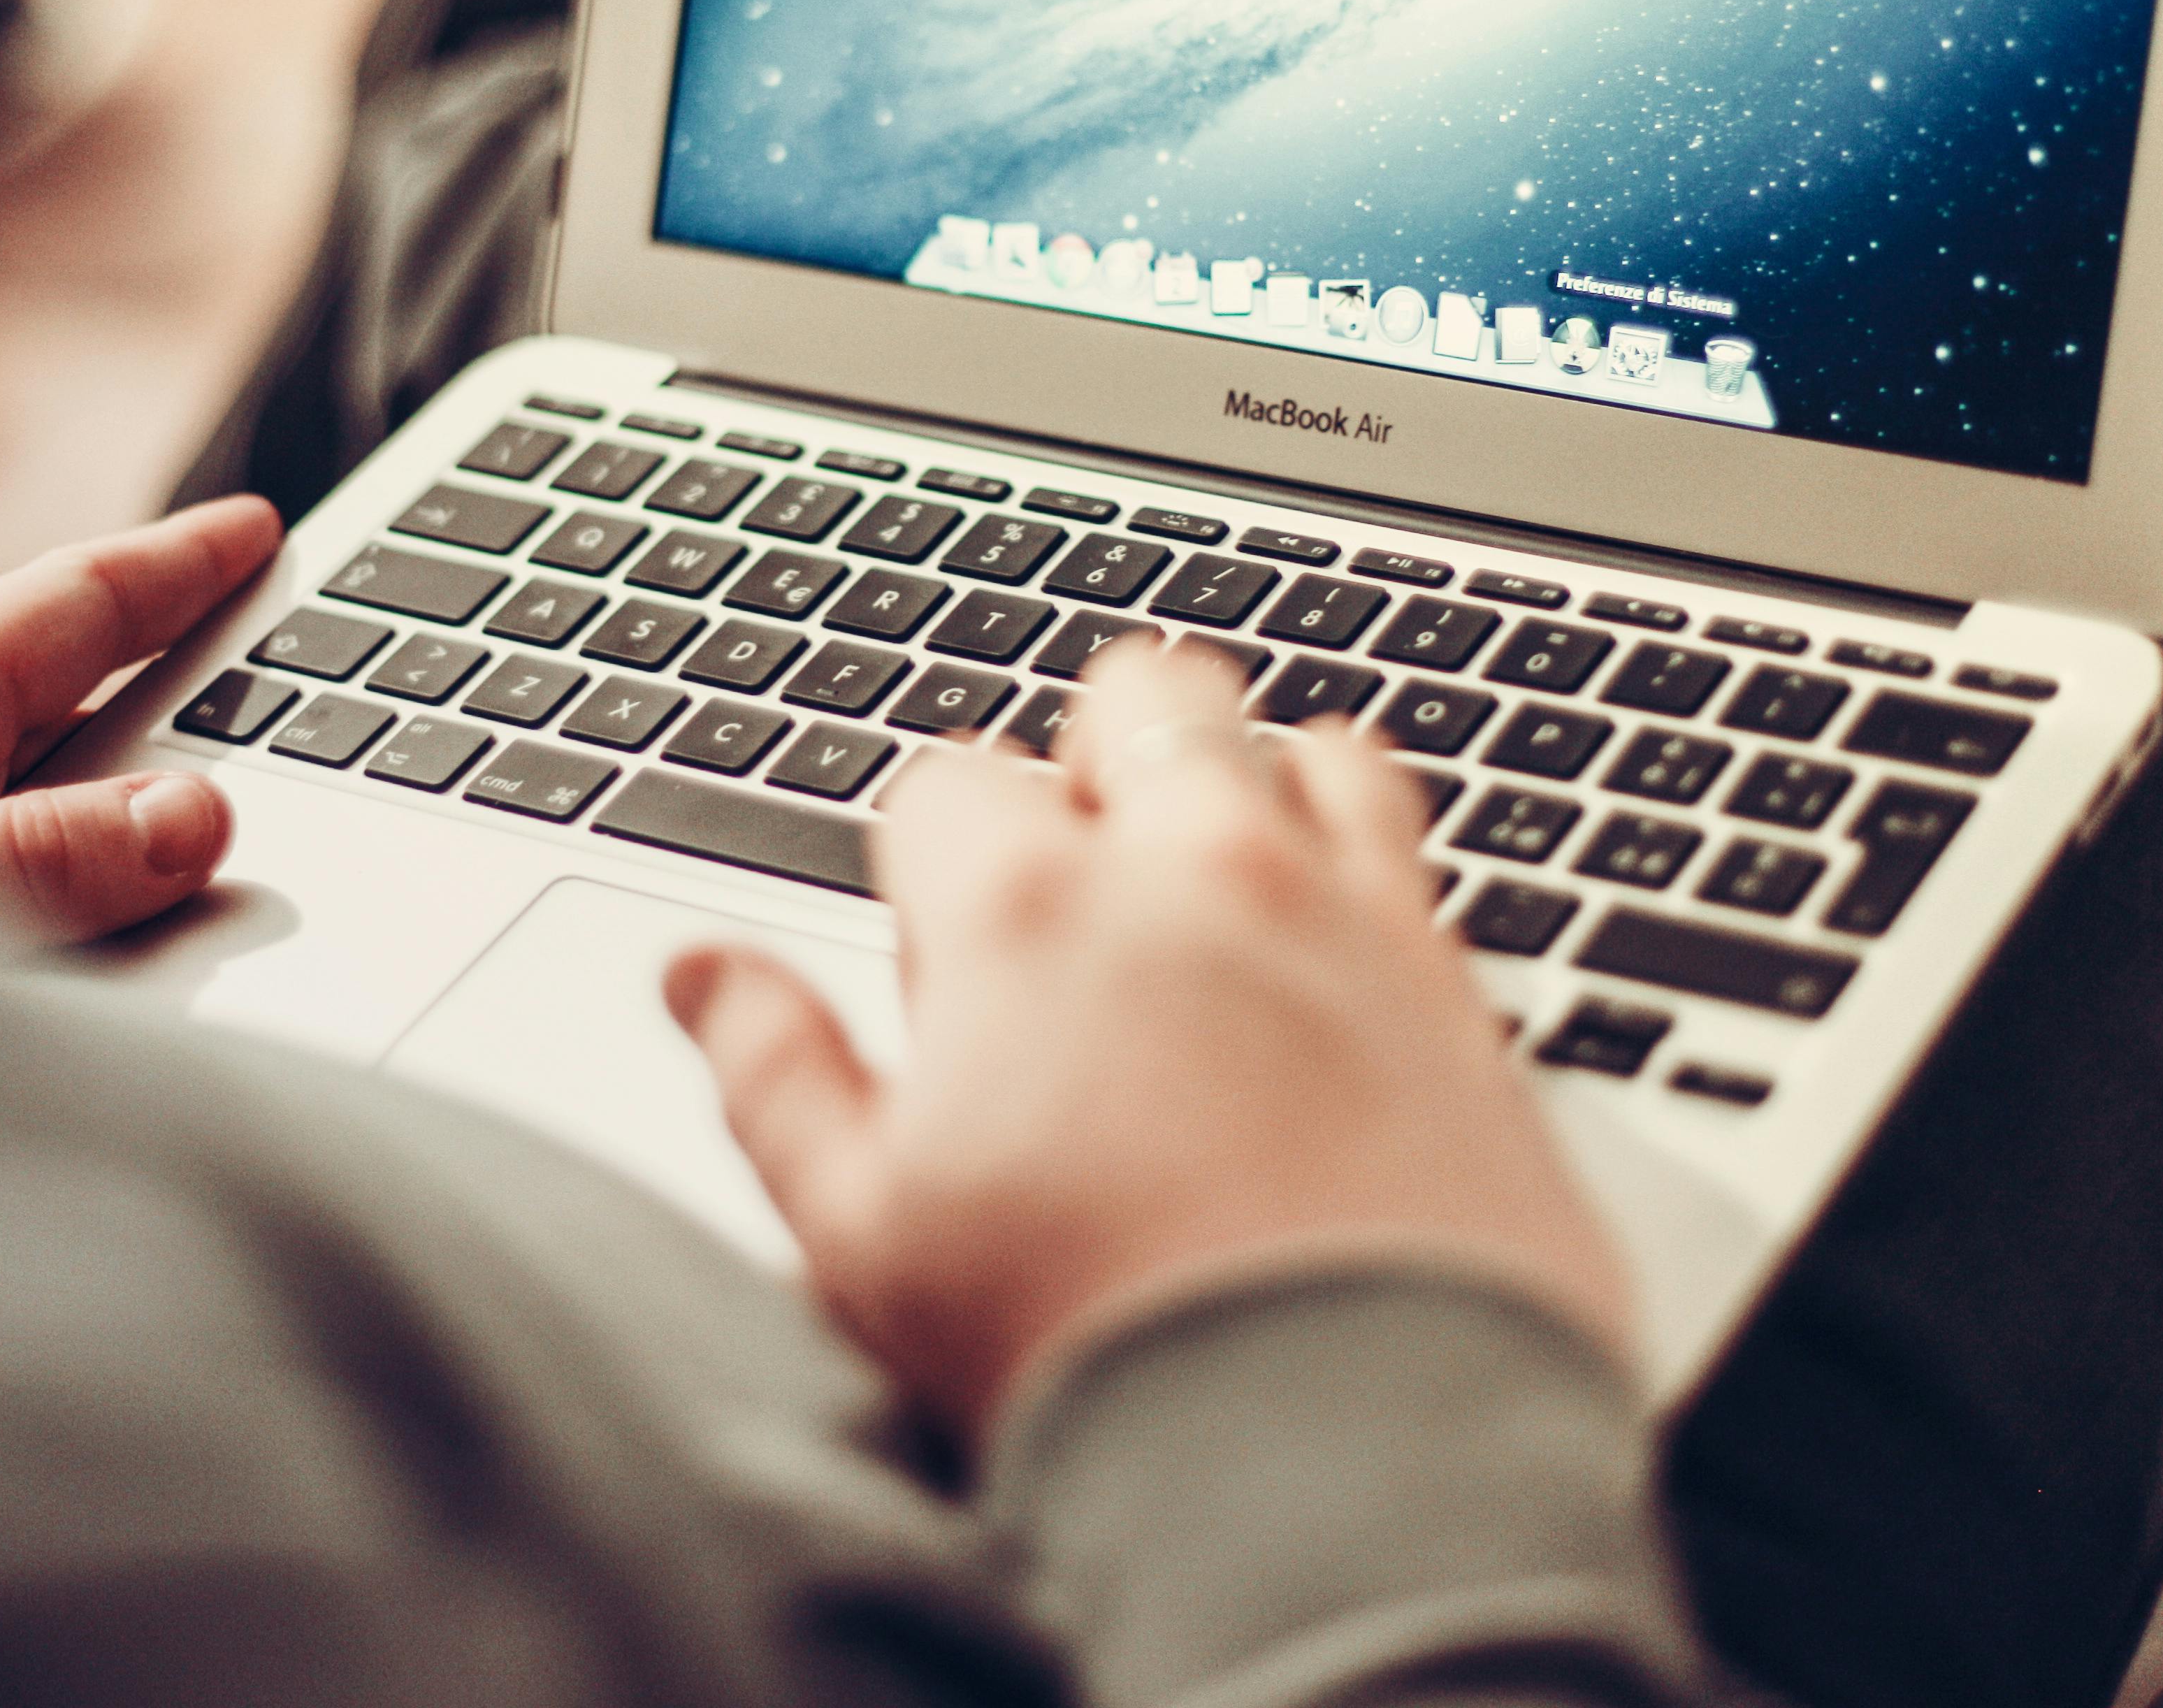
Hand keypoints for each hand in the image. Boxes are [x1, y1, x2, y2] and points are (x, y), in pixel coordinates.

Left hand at [0, 495, 282, 942]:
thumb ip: (28, 863)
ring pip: (0, 786)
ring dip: (99, 785)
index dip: (172, 568)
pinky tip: (60, 934)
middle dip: (157, 668)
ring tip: (203, 799)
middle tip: (270, 640)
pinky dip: (36, 872)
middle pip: (44, 693)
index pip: (62, 610)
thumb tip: (195, 816)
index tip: (255, 521)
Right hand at [665, 638, 1631, 1440]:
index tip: (950, 951)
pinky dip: (1367, 855)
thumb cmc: (1089, 1355)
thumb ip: (775, 1075)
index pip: (949, 785)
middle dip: (1102, 756)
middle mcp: (1194, 871)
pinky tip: (1339, 932)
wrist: (1342, 1462)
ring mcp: (1345, 913)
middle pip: (1141, 699)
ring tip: (1220, 878)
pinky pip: (1419, 842)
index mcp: (1025, 911)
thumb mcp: (865, 1235)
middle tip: (1086, 873)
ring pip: (1299, 745)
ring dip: (1250, 782)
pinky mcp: (1461, 986)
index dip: (935, 862)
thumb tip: (701, 972)